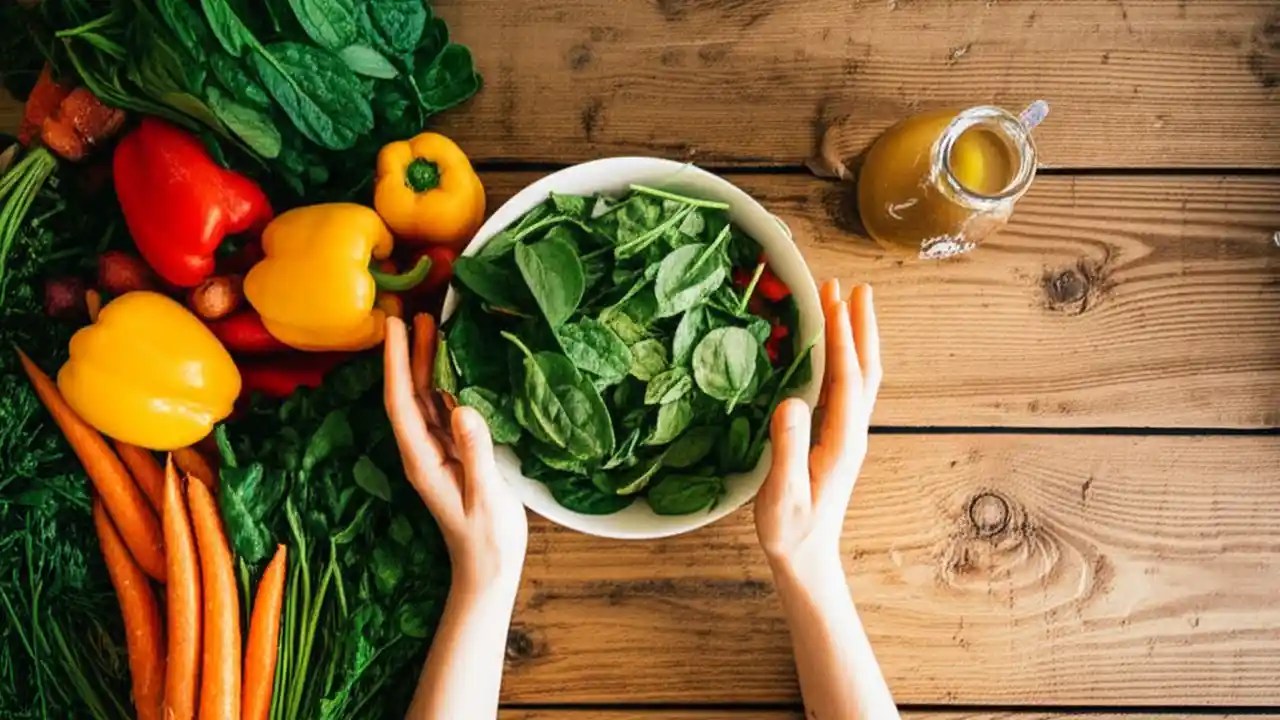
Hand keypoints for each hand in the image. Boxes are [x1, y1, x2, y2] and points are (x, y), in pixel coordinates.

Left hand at [384, 315, 528, 594]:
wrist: (489, 570)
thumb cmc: (487, 539)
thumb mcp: (485, 496)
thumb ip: (475, 452)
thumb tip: (463, 407)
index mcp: (422, 460)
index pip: (401, 403)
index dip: (397, 363)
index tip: (394, 328)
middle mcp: (423, 450)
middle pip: (411, 394)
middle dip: (410, 353)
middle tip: (414, 313)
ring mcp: (438, 451)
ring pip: (427, 399)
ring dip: (428, 363)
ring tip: (434, 326)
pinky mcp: (454, 453)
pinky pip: (445, 411)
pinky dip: (449, 383)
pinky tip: (458, 365)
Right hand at [755, 280, 880, 576]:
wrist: (807, 560)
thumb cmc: (791, 532)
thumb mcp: (783, 494)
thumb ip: (787, 449)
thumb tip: (792, 401)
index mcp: (841, 442)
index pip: (846, 380)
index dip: (842, 339)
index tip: (835, 301)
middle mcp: (851, 433)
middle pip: (864, 370)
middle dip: (860, 326)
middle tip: (853, 287)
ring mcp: (846, 436)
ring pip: (859, 377)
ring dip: (855, 338)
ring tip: (844, 303)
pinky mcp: (836, 439)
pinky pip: (845, 388)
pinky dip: (843, 358)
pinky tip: (829, 348)